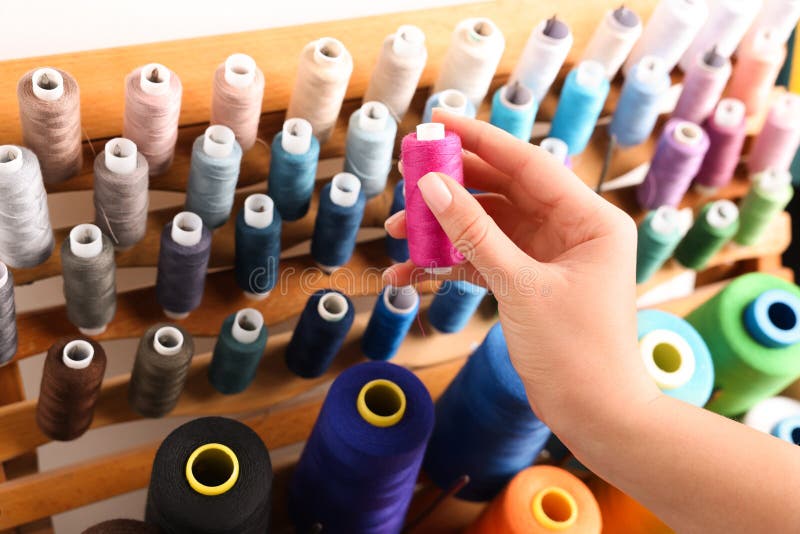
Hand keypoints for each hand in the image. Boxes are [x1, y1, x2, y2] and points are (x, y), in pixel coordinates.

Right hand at [384, 110, 660, 444]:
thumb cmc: (577, 352)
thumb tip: (433, 185)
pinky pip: (483, 260)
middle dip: (453, 189)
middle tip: (408, 180)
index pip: (528, 164)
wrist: (596, 416)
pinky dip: (450, 265)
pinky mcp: (528, 283)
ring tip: (398, 233)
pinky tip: (410, 274)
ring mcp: (547, 258)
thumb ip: (475, 232)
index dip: (481, 142)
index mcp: (589, 220)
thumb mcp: (520, 285)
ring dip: (443, 231)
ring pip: (487, 227)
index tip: (440, 123)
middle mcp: (570, 231)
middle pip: (503, 192)